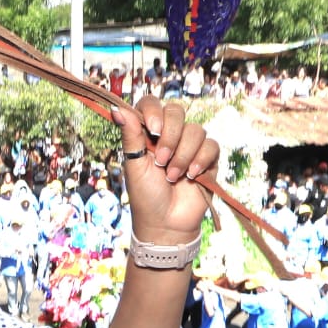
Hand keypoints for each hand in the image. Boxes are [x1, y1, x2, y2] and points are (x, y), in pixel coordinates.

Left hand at [115, 97, 218, 243]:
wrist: (166, 223)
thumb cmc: (145, 196)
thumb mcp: (134, 164)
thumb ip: (130, 135)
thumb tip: (116, 108)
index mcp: (148, 133)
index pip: (152, 104)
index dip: (153, 111)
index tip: (153, 130)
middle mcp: (170, 135)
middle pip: (177, 111)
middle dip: (171, 136)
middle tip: (161, 160)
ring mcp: (190, 146)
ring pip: (195, 130)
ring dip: (183, 155)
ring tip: (173, 176)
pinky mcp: (207, 159)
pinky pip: (211, 145)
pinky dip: (200, 160)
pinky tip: (191, 176)